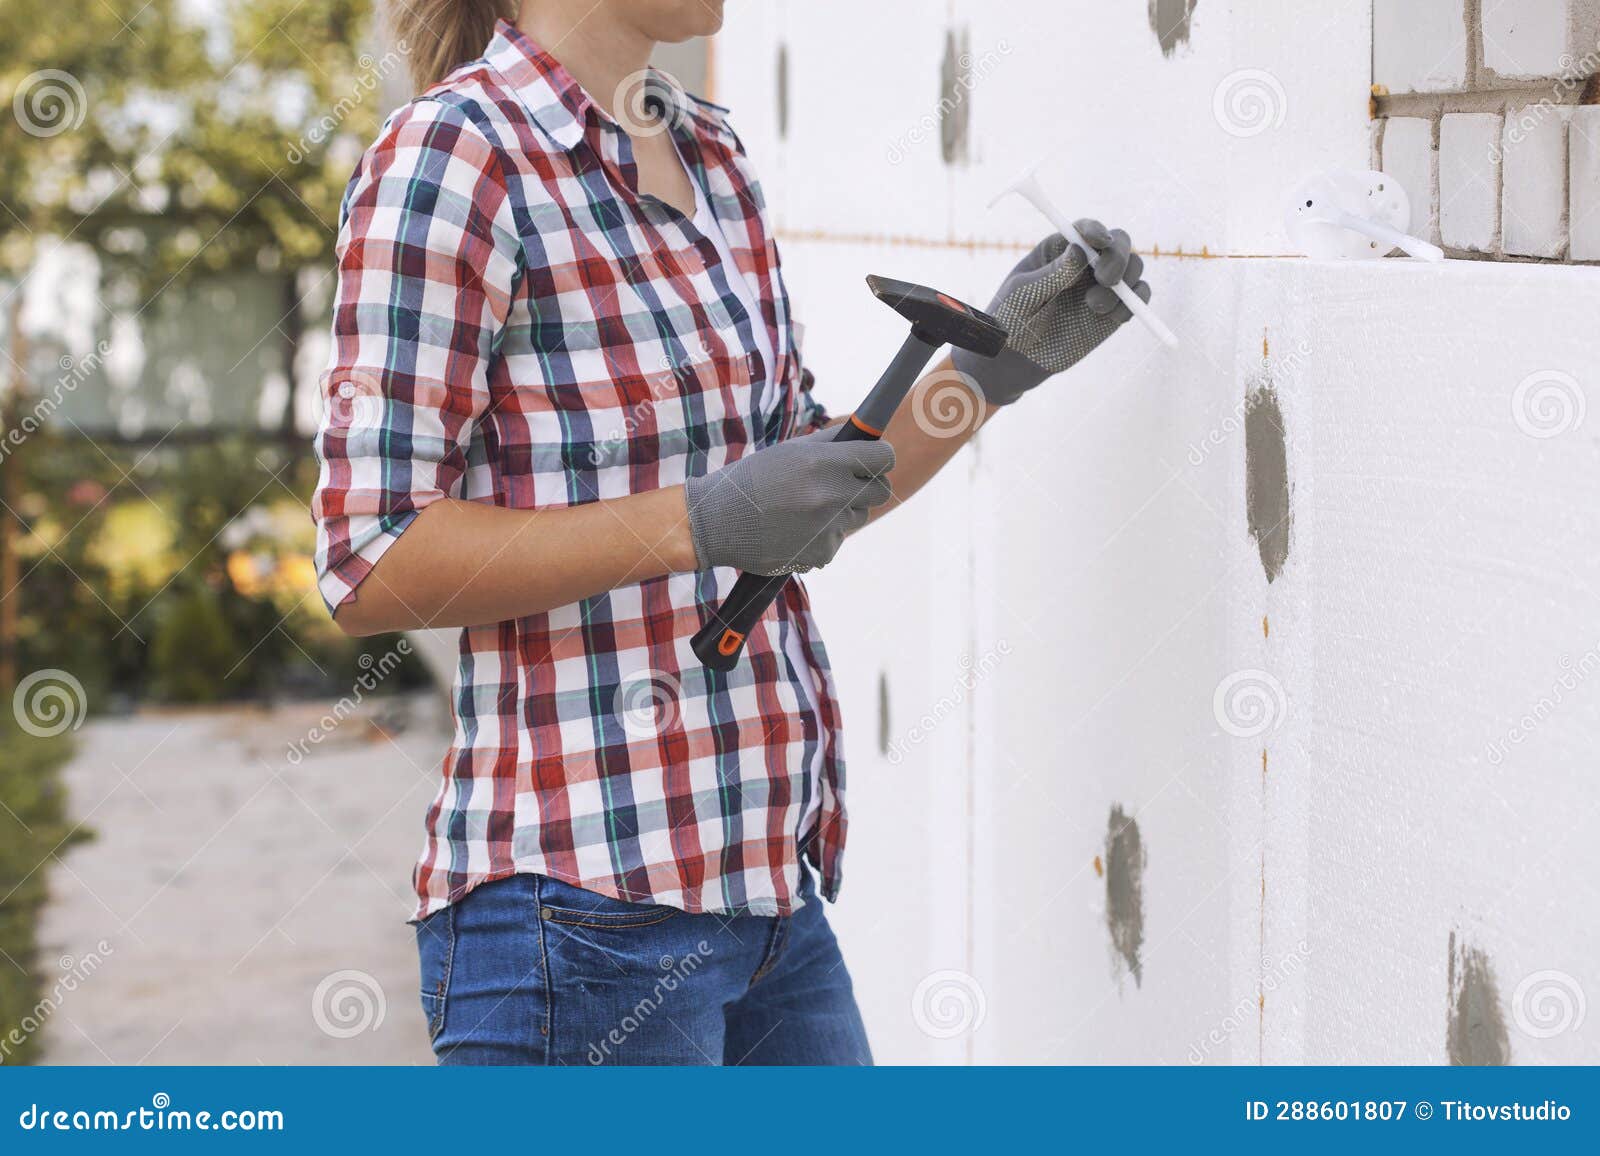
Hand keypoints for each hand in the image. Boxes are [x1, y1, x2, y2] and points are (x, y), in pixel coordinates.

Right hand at [684, 429, 895, 575]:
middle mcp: (831, 495)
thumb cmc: (752, 480)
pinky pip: (836, 540)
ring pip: (857, 516)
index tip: (874, 458)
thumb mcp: (789, 450)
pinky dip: (822, 535)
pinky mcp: (822, 554)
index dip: (881, 456)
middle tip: (845, 483)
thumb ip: (831, 442)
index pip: (883, 457)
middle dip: (868, 484)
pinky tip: (793, 529)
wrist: (716, 523)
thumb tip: (865, 435)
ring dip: (840, 511)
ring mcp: (828, 528)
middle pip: (881, 490)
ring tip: (803, 508)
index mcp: (824, 463)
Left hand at [952, 221, 1150, 406]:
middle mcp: (1086, 263)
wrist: (1018, 358)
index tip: (1099, 241)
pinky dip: (1132, 304)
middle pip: (1119, 243)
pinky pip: (1138, 298)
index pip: (1085, 230)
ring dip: (1123, 283)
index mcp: (1059, 250)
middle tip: (1104, 278)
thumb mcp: (1022, 295)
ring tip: (1093, 305)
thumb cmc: (1012, 320)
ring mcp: (1102, 286)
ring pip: (1133, 268)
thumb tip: (1078, 251)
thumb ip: (1050, 275)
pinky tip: (1109, 317)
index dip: (1096, 231)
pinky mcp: (1113, 311)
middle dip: (1118, 256)